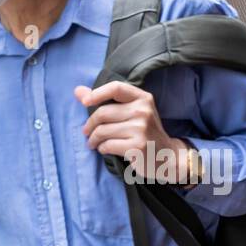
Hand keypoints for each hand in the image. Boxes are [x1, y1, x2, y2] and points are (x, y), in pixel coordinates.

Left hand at [73, 82, 189, 180]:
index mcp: (143, 98)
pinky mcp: (137, 147)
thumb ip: (105, 100)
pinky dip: (101, 148)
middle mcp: (143, 111)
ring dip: (93, 139)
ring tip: (93, 143)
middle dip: (89, 125)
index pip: (115, 88)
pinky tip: (104, 149)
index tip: (85, 102)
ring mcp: (141, 129)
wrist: (168, 157)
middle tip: (86, 132)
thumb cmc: (144, 132)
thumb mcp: (131, 112)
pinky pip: (108, 145)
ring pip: (103, 131)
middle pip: (103, 113)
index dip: (97, 93)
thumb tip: (77, 91)